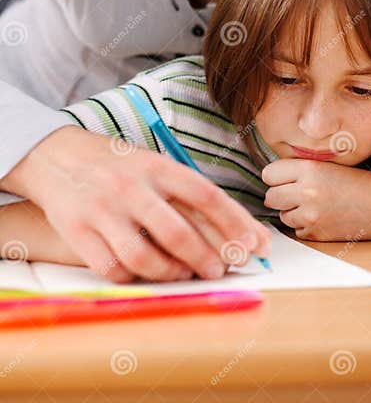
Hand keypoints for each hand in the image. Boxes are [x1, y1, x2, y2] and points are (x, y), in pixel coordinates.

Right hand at [3, 126, 271, 282]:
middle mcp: (131, 187)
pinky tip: (145, 273)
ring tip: (184, 274)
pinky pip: (112, 268)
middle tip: (219, 270)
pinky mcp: (77, 231)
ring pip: (144, 257)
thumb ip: (185, 194)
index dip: (234, 223)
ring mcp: (102, 211)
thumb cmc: (115, 164)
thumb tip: (232, 228)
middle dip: (206, 257)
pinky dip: (134, 278)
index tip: (253, 243)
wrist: (55, 155)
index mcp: (156, 166)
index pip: (205, 195)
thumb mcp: (152, 165)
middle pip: (177, 232)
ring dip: (171, 273)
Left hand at [261, 158, 370, 240]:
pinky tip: (323, 218)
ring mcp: (310, 215)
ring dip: (292, 212)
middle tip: (297, 194)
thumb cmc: (356, 183)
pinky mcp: (316, 234)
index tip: (284, 178)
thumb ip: (299, 170)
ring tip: (314, 205)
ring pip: (282, 215)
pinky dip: (305, 226)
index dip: (276, 177)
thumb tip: (270, 180)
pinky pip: (297, 230)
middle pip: (270, 196)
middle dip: (280, 196)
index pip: (269, 173)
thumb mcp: (327, 166)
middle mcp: (307, 192)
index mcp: (309, 169)